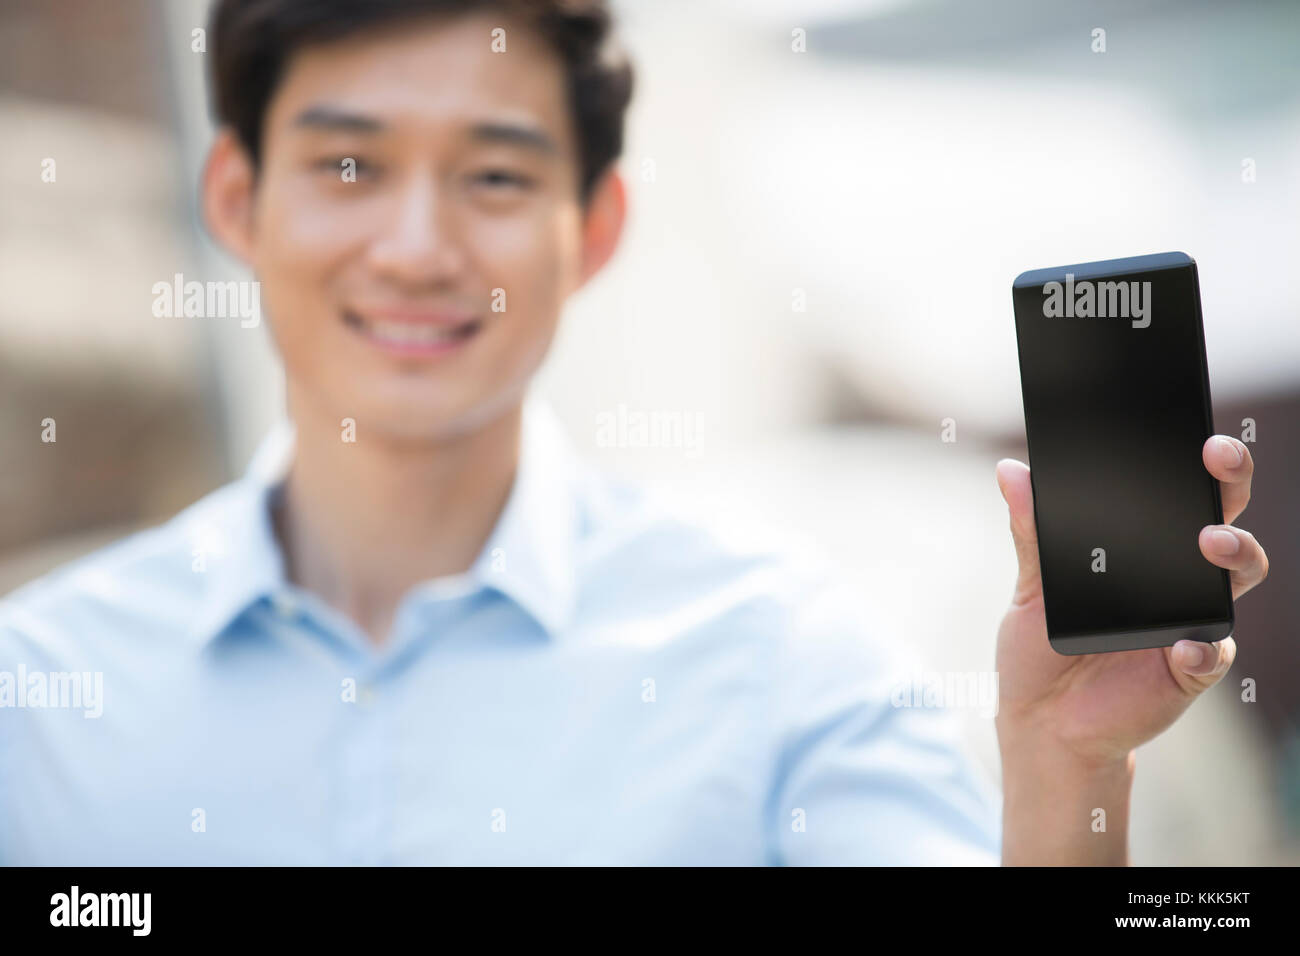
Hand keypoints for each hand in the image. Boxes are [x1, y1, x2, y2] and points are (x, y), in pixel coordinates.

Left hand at [993, 435, 1267, 766]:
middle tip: (1214, 457)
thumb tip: (1010, 470)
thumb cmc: (1042, 647)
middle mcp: (1180, 580)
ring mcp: (1191, 623)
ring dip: (1232, 556)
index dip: (1198, 460)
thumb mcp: (1030, 586)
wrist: (1041, 720)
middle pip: (1224, 523)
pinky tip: (1185, 644)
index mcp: (1147, 551)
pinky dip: (1203, 648)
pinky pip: (1211, 655)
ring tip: (1209, 544)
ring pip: (1235, 581)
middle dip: (1229, 486)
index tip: (1194, 428)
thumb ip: (1031, 532)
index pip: (1183, 494)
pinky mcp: (1189, 671)